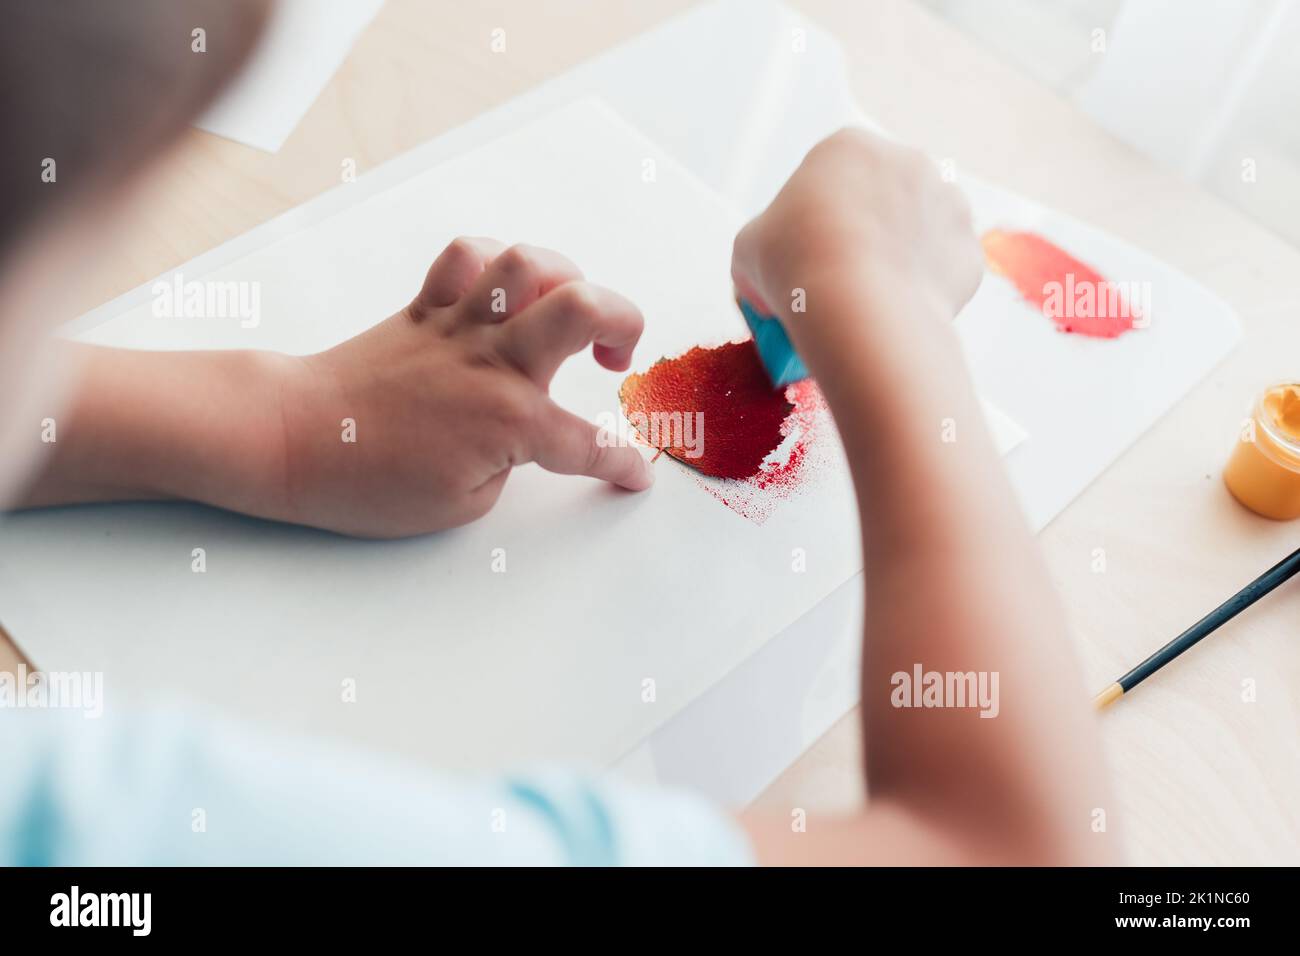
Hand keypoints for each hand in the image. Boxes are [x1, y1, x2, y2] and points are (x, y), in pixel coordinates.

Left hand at [281, 238, 652, 537]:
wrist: (295, 439)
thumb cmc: (369, 483)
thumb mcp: (462, 504)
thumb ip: (511, 464)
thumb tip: (523, 437)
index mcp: (510, 423)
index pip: (588, 444)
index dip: (622, 463)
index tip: (635, 473)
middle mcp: (493, 363)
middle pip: (584, 308)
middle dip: (625, 322)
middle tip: (617, 356)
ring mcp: (458, 328)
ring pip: (527, 264)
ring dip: (565, 279)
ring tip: (564, 313)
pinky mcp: (424, 309)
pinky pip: (466, 257)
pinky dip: (492, 263)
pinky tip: (501, 294)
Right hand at [731, 128, 982, 369]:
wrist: (859, 310)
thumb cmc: (795, 268)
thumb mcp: (748, 249)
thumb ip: (764, 243)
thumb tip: (771, 270)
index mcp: (848, 147)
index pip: (828, 180)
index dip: (811, 221)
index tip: (802, 256)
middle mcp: (906, 160)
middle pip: (879, 199)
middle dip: (863, 232)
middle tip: (835, 279)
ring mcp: (947, 202)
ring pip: (917, 230)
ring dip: (899, 255)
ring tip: (870, 298)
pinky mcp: (969, 248)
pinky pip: (942, 270)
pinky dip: (923, 289)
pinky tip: (896, 310)